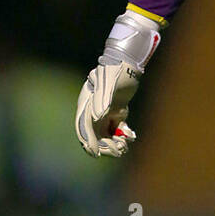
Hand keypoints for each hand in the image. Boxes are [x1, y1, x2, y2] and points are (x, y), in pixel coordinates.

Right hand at [75, 8, 161, 157]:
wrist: (128, 61)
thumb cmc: (117, 70)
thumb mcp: (110, 84)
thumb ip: (102, 100)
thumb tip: (97, 117)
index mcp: (87, 104)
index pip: (83, 127)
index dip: (88, 142)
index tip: (95, 154)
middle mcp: (93, 110)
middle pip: (94, 135)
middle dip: (106, 145)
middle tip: (120, 149)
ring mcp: (103, 112)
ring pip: (105, 135)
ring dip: (114, 143)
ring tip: (126, 145)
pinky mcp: (115, 112)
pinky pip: (115, 130)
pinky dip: (122, 136)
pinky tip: (130, 136)